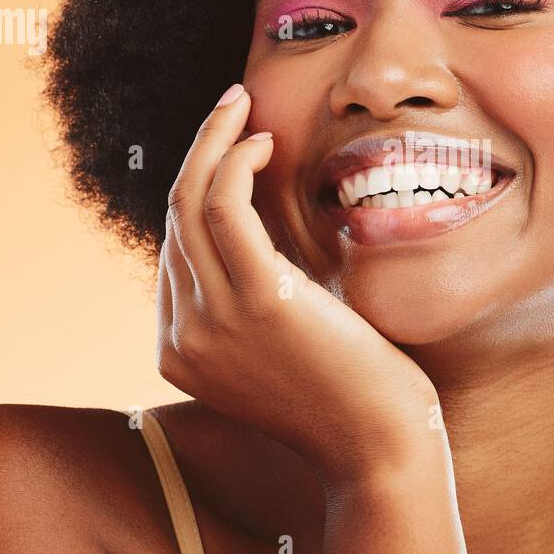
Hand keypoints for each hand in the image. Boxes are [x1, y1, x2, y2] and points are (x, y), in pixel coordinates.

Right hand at [157, 85, 443, 486]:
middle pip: (174, 218)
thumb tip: (256, 244)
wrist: (380, 449)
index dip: (199, 191)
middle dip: (199, 151)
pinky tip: (264, 141)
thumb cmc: (349, 398)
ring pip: (188, 200)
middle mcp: (180, 337)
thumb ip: (253, 305)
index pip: (175, 252)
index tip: (235, 151)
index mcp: (179, 353)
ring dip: (213, 139)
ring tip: (244, 105)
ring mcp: (209, 320)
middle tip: (233, 106)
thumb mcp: (281, 349)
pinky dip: (235, 159)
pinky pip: (221, 204)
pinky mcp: (255, 300)